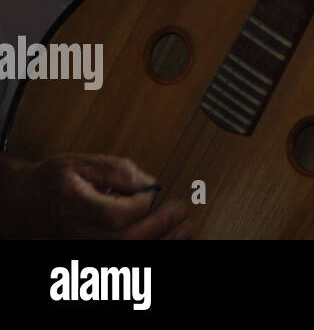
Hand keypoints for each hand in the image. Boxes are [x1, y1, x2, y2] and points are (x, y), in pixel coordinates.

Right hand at [7, 154, 189, 238]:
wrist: (28, 202)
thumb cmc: (56, 180)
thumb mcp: (84, 161)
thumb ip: (119, 171)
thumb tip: (150, 183)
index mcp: (73, 203)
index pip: (114, 215)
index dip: (140, 204)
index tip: (152, 190)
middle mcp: (76, 231)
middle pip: (124, 240)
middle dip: (159, 227)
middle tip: (181, 211)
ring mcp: (83, 244)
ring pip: (124, 252)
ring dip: (160, 242)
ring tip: (184, 228)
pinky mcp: (92, 249)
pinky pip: (123, 255)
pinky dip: (150, 246)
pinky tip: (168, 237)